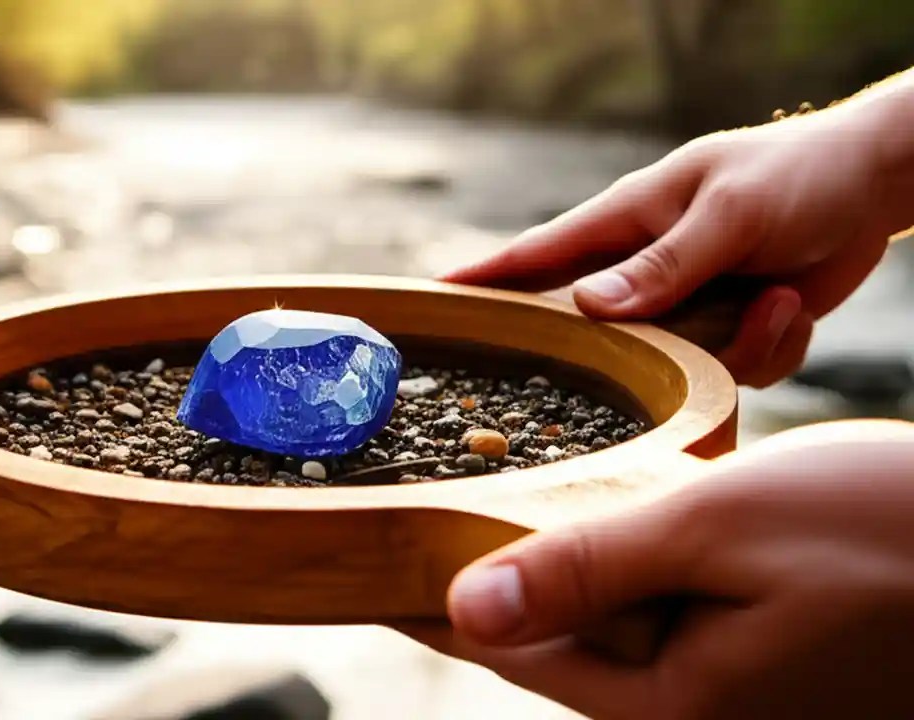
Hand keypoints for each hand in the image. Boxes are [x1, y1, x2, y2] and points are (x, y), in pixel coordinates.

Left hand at [405, 420, 913, 719]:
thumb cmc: (883, 530)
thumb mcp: (716, 530)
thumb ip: (588, 570)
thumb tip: (466, 609)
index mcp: (673, 704)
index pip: (516, 654)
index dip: (437, 603)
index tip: (372, 572)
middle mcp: (696, 717)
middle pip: (556, 648)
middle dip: (490, 587)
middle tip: (420, 529)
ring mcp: (732, 698)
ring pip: (607, 632)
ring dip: (556, 573)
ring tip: (487, 521)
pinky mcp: (758, 669)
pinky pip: (660, 622)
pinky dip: (621, 573)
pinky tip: (598, 529)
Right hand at [443, 99, 912, 386]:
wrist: (872, 187)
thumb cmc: (794, 175)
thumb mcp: (729, 215)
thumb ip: (661, 265)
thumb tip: (583, 308)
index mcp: (627, 222)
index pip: (538, 255)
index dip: (485, 280)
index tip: (434, 303)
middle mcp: (646, 270)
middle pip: (597, 331)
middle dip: (618, 355)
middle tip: (638, 361)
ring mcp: (686, 306)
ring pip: (673, 365)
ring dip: (735, 345)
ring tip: (778, 295)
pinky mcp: (728, 334)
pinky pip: (729, 373)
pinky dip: (770, 346)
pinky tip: (791, 304)